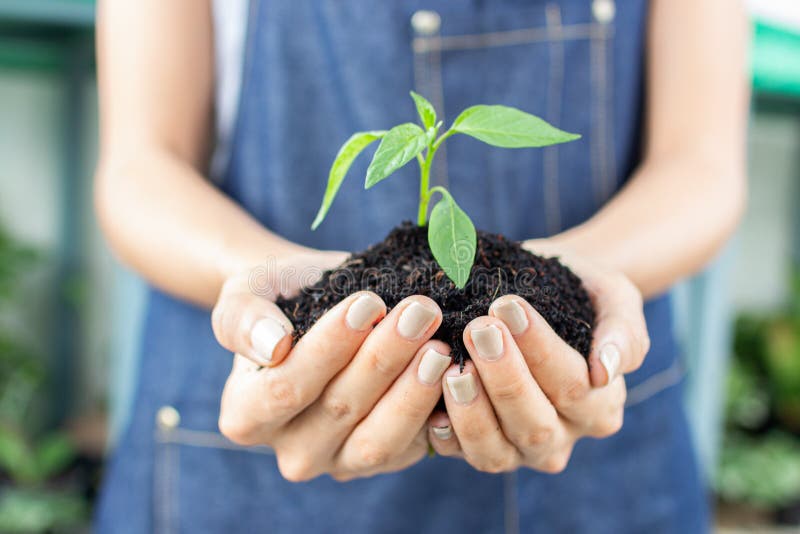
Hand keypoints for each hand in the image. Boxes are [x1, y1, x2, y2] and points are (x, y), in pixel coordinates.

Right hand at [213, 252, 451, 480]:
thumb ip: (243, 318)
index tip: (368, 304)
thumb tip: (272, 345)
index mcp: (246, 415)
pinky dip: (435, 411)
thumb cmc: (279, 298)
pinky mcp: (384, 459)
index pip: (286, 388)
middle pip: (339, 411)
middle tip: (420, 312)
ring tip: (439, 345)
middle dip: (384, 358)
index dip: (329, 348)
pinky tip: (455, 373)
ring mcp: (339, 461)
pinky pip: (412, 446)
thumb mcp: (248, 291)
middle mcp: (290, 449)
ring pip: (378, 441)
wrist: (316, 306)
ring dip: (413, 391)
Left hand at [428, 245, 649, 473]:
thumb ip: (624, 332)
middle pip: (534, 423)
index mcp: (601, 405)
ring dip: (472, 411)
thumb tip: (606, 372)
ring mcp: (517, 450)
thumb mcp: (614, 296)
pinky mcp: (476, 448)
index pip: (573, 386)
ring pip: (495, 450)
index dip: (540, 349)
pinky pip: (458, 453)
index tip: (507, 305)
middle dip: (504, 376)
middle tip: (478, 329)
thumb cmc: (576, 293)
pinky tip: (429, 400)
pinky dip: (443, 433)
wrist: (535, 293)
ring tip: (453, 369)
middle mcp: (562, 436)